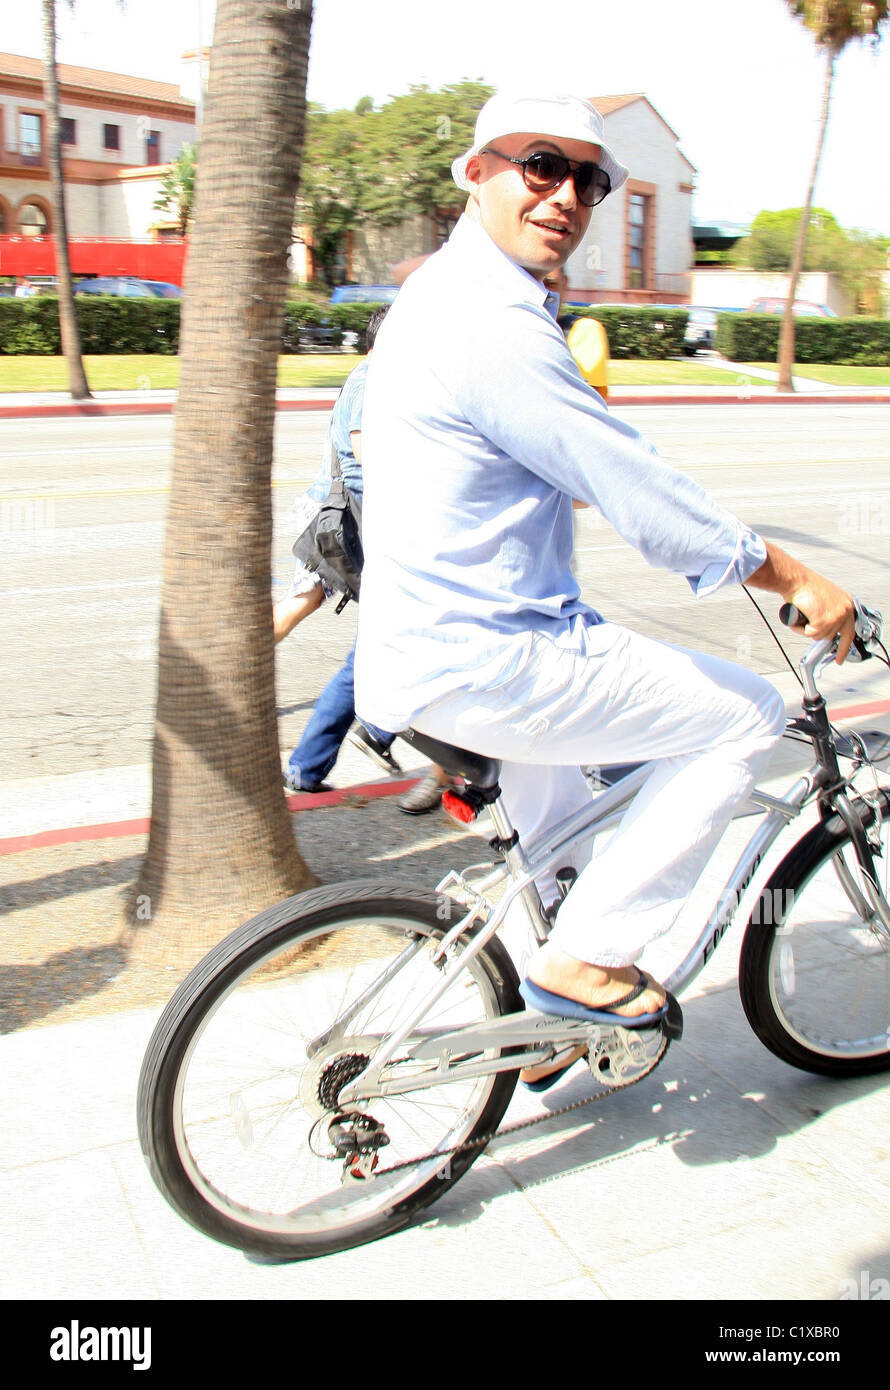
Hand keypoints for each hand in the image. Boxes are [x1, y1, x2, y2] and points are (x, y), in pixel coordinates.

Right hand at [748, 542, 855, 662]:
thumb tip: (825, 630)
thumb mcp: (825, 599)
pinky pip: (810, 634)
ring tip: (802, 614)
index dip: (844, 647)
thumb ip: (830, 613)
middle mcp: (845, 610)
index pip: (849, 631)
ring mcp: (836, 616)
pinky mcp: (824, 620)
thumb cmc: (805, 586)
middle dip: (818, 634)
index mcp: (847, 604)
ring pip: (820, 636)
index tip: (840, 658)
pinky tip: (799, 616)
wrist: (796, 579)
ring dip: (807, 629)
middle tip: (809, 629)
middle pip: (832, 635)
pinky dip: (801, 629)